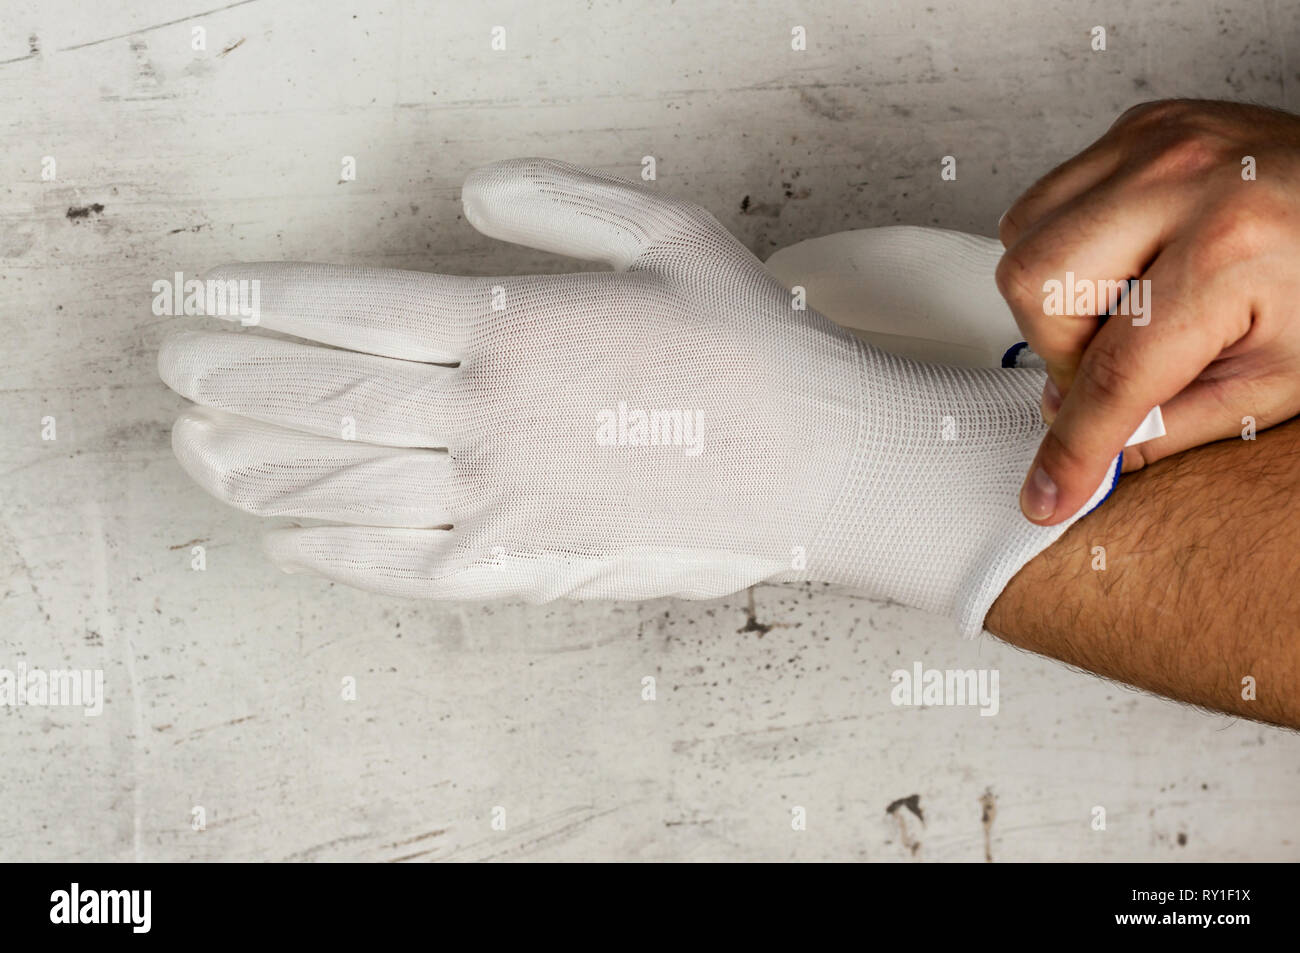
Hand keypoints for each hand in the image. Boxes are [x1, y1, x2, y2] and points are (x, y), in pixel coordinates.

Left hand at [158, 158, 1110, 633]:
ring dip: (256, 466)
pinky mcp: (525, 564)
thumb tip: (471, 193)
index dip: (257, 305)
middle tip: (177, 373)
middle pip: (321, 400)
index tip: (196, 302)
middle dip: (231, 384)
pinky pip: (401, 566)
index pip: (347, 310)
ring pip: (343, 487)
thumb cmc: (748, 345)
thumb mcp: (667, 234)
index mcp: (517, 326)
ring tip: (199, 450)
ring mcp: (503, 498)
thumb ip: (557, 204)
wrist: (819, 463)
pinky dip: (330, 552)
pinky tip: (282, 538)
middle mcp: (490, 416)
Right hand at [995, 99, 1299, 523]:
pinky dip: (1065, 252)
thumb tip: (1090, 461)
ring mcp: (1155, 140)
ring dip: (1057, 302)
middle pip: (1038, 289)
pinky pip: (1045, 202)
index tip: (1050, 493)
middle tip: (1117, 367)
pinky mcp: (1139, 125)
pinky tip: (1125, 268)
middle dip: (1063, 350)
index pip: (1114, 372)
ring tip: (1126, 313)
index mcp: (1232, 248)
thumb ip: (1173, 428)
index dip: (1076, 446)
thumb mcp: (1279, 382)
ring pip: (1024, 240)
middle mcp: (1181, 179)